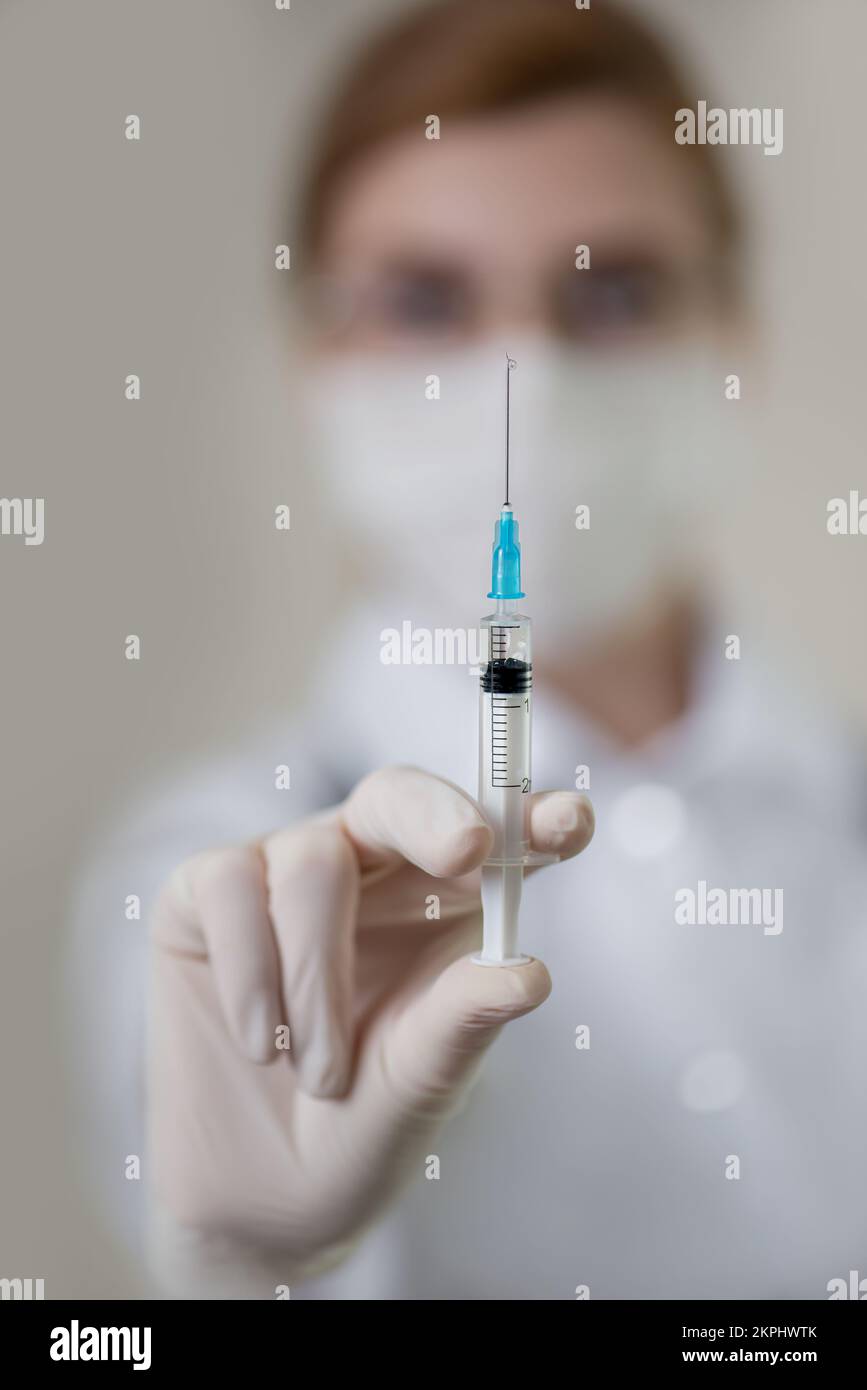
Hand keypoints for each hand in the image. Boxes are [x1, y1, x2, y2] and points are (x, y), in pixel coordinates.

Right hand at [148, 766, 592, 1289]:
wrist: (262, 1200)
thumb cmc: (363, 1127)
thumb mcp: (424, 1080)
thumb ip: (463, 1020)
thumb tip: (527, 972)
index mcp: (446, 900)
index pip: (497, 835)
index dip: (535, 814)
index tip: (568, 821)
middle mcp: (371, 870)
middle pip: (397, 795)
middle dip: (435, 814)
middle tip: (468, 850)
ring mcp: (283, 873)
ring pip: (311, 861)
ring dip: (319, 976)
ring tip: (321, 1073)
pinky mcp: (205, 896)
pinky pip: (230, 886)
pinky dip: (251, 971)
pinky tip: (260, 1044)